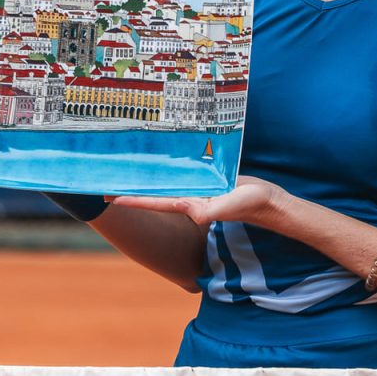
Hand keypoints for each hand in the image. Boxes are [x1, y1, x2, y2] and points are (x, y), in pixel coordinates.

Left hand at [108, 176, 287, 229]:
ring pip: (166, 182)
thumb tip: (191, 213)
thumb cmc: (251, 204)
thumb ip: (211, 211)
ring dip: (148, 177)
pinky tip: (160, 162)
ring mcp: (198, 190)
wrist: (270, 202)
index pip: (153, 201)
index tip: (108, 195)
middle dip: (133, 187)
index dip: (131, 198)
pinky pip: (183, 174)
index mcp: (189, 204)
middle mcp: (189, 197)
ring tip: (127, 169)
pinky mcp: (208, 181)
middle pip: (155, 191)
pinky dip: (169, 169)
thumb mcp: (231, 205)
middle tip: (107, 180)